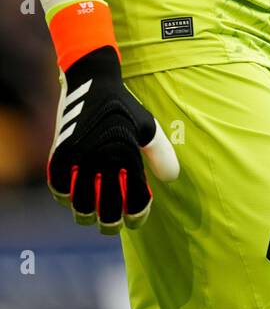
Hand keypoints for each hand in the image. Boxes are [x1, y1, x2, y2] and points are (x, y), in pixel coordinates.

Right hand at [48, 46, 179, 234]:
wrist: (92, 82)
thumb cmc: (124, 108)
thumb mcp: (148, 127)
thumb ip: (161, 154)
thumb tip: (171, 179)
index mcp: (127, 153)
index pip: (134, 198)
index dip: (137, 215)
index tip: (136, 220)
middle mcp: (103, 157)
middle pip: (105, 208)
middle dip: (110, 224)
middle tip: (112, 226)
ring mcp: (80, 156)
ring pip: (80, 203)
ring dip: (86, 213)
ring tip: (91, 215)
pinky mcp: (60, 152)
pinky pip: (58, 186)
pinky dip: (64, 196)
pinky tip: (72, 197)